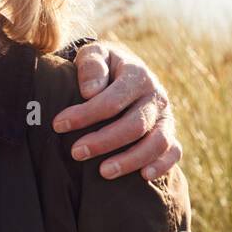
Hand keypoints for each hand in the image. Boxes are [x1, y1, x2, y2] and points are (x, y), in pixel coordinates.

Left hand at [53, 42, 180, 180]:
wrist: (121, 69)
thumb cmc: (101, 66)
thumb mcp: (93, 54)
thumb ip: (91, 66)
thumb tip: (90, 92)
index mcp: (137, 75)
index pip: (113, 99)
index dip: (86, 114)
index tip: (58, 125)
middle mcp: (155, 96)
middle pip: (135, 124)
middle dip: (104, 141)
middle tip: (76, 152)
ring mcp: (165, 116)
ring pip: (157, 142)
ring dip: (131, 159)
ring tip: (103, 172)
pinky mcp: (169, 133)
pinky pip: (173, 151)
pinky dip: (162, 165)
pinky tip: (143, 176)